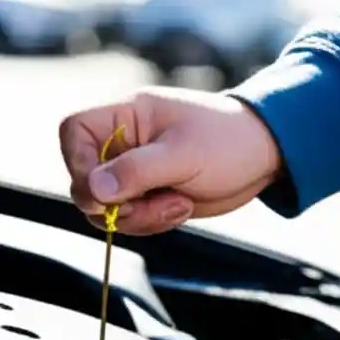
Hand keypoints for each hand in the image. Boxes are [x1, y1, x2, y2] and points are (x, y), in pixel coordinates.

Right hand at [58, 87, 283, 235]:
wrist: (265, 155)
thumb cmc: (228, 139)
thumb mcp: (183, 154)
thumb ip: (136, 171)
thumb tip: (93, 188)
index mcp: (125, 116)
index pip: (74, 131)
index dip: (78, 162)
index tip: (103, 187)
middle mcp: (122, 143)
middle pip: (84, 179)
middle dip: (116, 203)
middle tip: (151, 203)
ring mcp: (133, 171)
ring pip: (105, 208)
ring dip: (138, 217)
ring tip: (178, 204)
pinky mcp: (147, 195)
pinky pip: (129, 219)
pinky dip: (151, 222)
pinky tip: (182, 207)